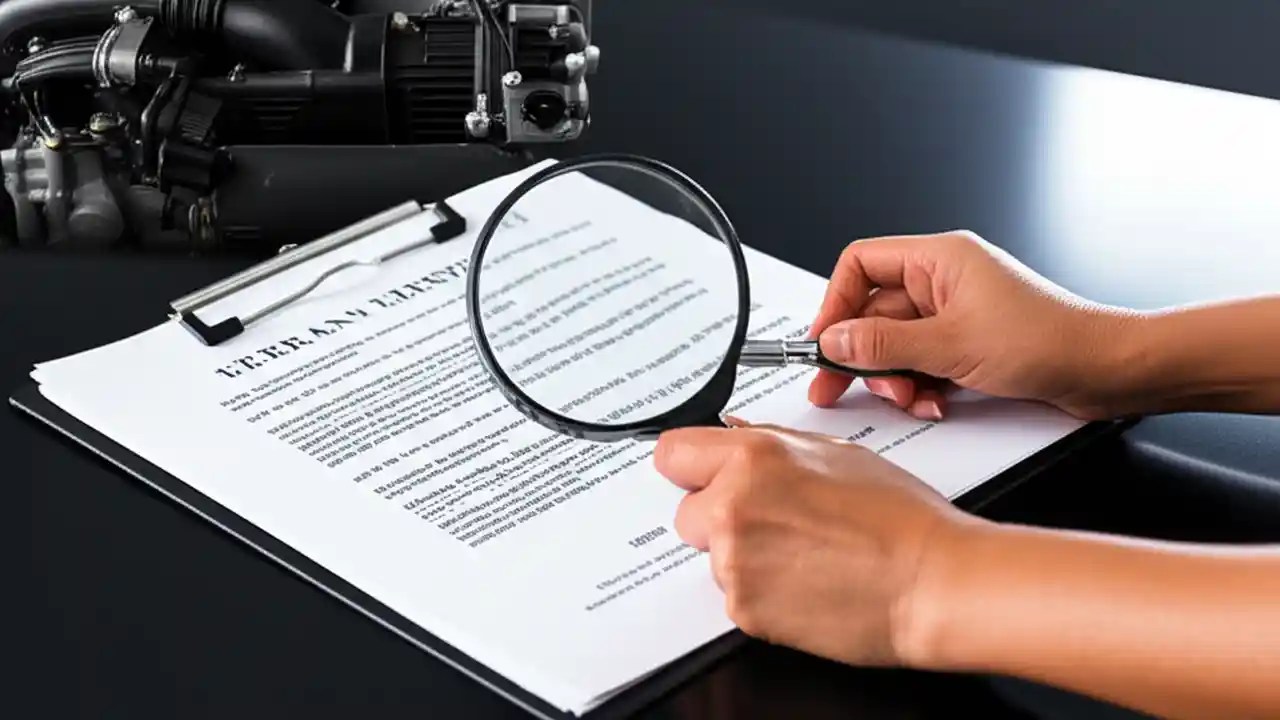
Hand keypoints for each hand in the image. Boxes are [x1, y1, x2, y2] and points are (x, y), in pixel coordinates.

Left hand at [652, 419, 984, 667]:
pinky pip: (734, 594)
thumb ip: (771, 443)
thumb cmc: (899, 518)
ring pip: (711, 556)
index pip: (671, 454)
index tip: (702, 476)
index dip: (691, 467)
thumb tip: (732, 434)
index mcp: (752, 457)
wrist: (932, 583)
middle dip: (718, 516)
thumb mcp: (836, 453)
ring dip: (742, 556)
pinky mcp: (744, 609)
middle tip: (774, 522)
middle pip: (686, 511)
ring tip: (803, 554)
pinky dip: (760, 592)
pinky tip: (805, 581)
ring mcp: (734, 562)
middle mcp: (732, 506)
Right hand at [808, 230, 1139, 420]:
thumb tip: (833, 341)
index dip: (835, 303)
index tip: (825, 343)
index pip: (861, 264)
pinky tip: (934, 403)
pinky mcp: (967, 343)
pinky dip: (920, 386)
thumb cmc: (1047, 341)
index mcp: (939, 259)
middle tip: (837, 388)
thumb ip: (883, 344)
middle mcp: (944, 281)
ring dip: (894, 377)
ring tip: (910, 399)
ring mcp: (955, 313)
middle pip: (874, 312)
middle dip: (863, 355)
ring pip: (896, 344)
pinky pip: (922, 362)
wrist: (1106, 370)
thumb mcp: (950, 345)